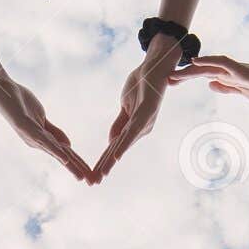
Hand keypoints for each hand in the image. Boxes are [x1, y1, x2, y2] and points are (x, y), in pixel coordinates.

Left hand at [0, 75, 92, 181]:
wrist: (1, 88)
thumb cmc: (20, 102)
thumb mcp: (42, 118)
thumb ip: (55, 133)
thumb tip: (68, 146)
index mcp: (41, 139)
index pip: (65, 153)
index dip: (79, 164)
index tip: (92, 175)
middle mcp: (36, 141)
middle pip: (62, 157)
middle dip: (78, 169)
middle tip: (92, 182)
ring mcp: (30, 135)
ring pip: (54, 152)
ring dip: (69, 165)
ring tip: (81, 176)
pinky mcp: (24, 126)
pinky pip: (42, 140)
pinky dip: (54, 150)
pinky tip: (64, 158)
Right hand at [92, 40, 181, 182]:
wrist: (155, 66)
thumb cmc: (142, 85)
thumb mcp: (126, 106)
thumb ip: (120, 125)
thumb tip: (112, 143)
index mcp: (136, 127)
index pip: (115, 147)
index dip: (104, 161)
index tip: (93, 175)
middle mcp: (142, 128)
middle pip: (119, 150)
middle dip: (105, 166)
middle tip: (93, 182)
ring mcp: (146, 121)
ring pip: (125, 143)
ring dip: (113, 159)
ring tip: (103, 174)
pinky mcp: (148, 111)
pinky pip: (133, 130)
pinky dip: (124, 143)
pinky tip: (117, 154)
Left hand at [168, 55, 248, 106]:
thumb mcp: (241, 92)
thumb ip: (226, 87)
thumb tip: (211, 84)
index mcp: (227, 77)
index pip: (202, 75)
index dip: (186, 77)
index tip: (170, 82)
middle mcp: (228, 71)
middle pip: (201, 70)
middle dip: (183, 74)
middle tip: (164, 78)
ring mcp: (234, 70)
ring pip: (208, 66)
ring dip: (190, 69)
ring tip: (174, 74)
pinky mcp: (242, 70)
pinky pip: (222, 62)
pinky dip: (209, 60)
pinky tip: (196, 61)